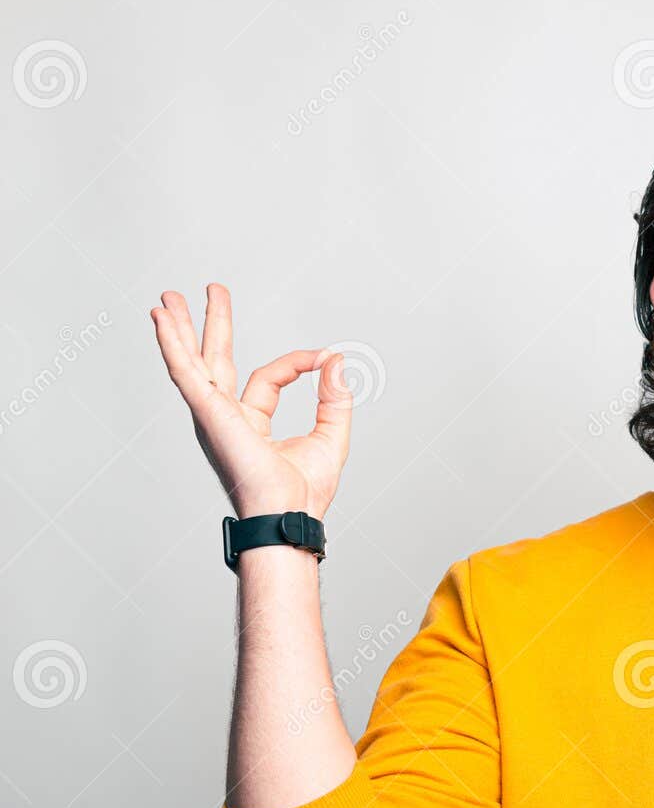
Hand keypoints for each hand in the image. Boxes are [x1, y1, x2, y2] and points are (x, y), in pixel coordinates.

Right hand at [151, 283, 352, 519]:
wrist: (289, 515)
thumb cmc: (304, 493)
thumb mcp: (331, 435)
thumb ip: (334, 397)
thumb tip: (337, 361)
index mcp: (250, 423)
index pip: (270, 377)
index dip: (299, 363)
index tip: (325, 359)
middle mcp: (226, 417)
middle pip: (216, 360)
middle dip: (212, 325)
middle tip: (209, 291)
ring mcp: (213, 415)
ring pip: (193, 361)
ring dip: (179, 328)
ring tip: (168, 297)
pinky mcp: (209, 413)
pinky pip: (186, 372)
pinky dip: (173, 344)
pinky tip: (162, 320)